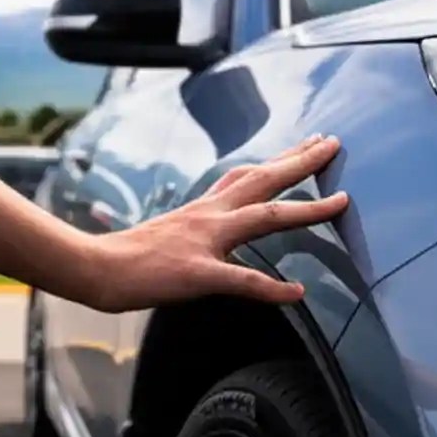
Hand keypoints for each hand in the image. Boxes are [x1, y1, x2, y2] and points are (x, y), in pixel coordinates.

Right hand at [89, 135, 346, 312]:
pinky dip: (272, 289)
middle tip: (333, 144)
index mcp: (204, 208)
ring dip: (306, 210)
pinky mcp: (197, 274)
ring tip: (340, 202)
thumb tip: (225, 235)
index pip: (250, 174)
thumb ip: (204, 228)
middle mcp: (210, 216)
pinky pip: (242, 281)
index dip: (283, 158)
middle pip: (265, 181)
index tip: (310, 143)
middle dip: (302, 162)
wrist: (96, 269)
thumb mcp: (175, 233)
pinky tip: (296, 293)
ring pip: (265, 217)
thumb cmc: (132, 257)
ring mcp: (206, 242)